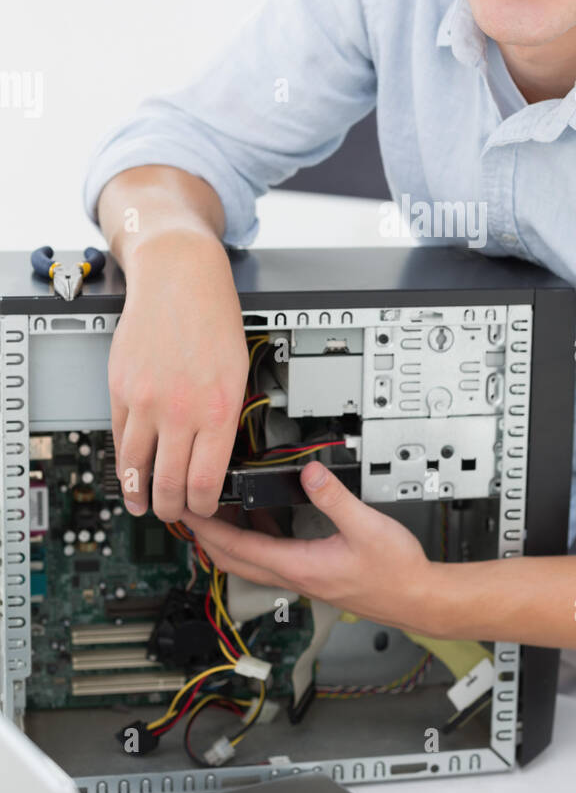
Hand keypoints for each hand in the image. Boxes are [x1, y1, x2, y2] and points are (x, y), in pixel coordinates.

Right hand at [109, 232, 249, 521]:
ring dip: (140, 493)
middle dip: (172, 509)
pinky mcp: (121, 390)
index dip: (204, 506)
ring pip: (137, 467)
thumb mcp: (238, 372)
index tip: (204, 510)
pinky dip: (125, 461)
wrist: (179, 277)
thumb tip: (217, 457)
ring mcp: (146, 401)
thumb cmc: (214, 317)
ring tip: (143, 505)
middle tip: (174, 515)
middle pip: (169, 484)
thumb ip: (225, 416)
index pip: (206, 481)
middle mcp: (181, 409)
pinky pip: (120, 438)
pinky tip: (130, 471)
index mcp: (219, 409)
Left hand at [181, 461, 437, 630]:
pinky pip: (271, 558)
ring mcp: (302, 578)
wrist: (417, 597)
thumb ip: (334, 498)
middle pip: (232, 559)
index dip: (206, 529)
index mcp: (298, 566)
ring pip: (250, 561)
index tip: (185, 510)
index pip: (236, 548)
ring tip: (218, 509)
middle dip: (206, 534)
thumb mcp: (366, 526)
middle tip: (190, 507)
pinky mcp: (313, 574)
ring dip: (228, 538)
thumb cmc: (395, 572)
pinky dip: (255, 539)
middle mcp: (293, 577)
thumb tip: (308, 474)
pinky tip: (263, 520)